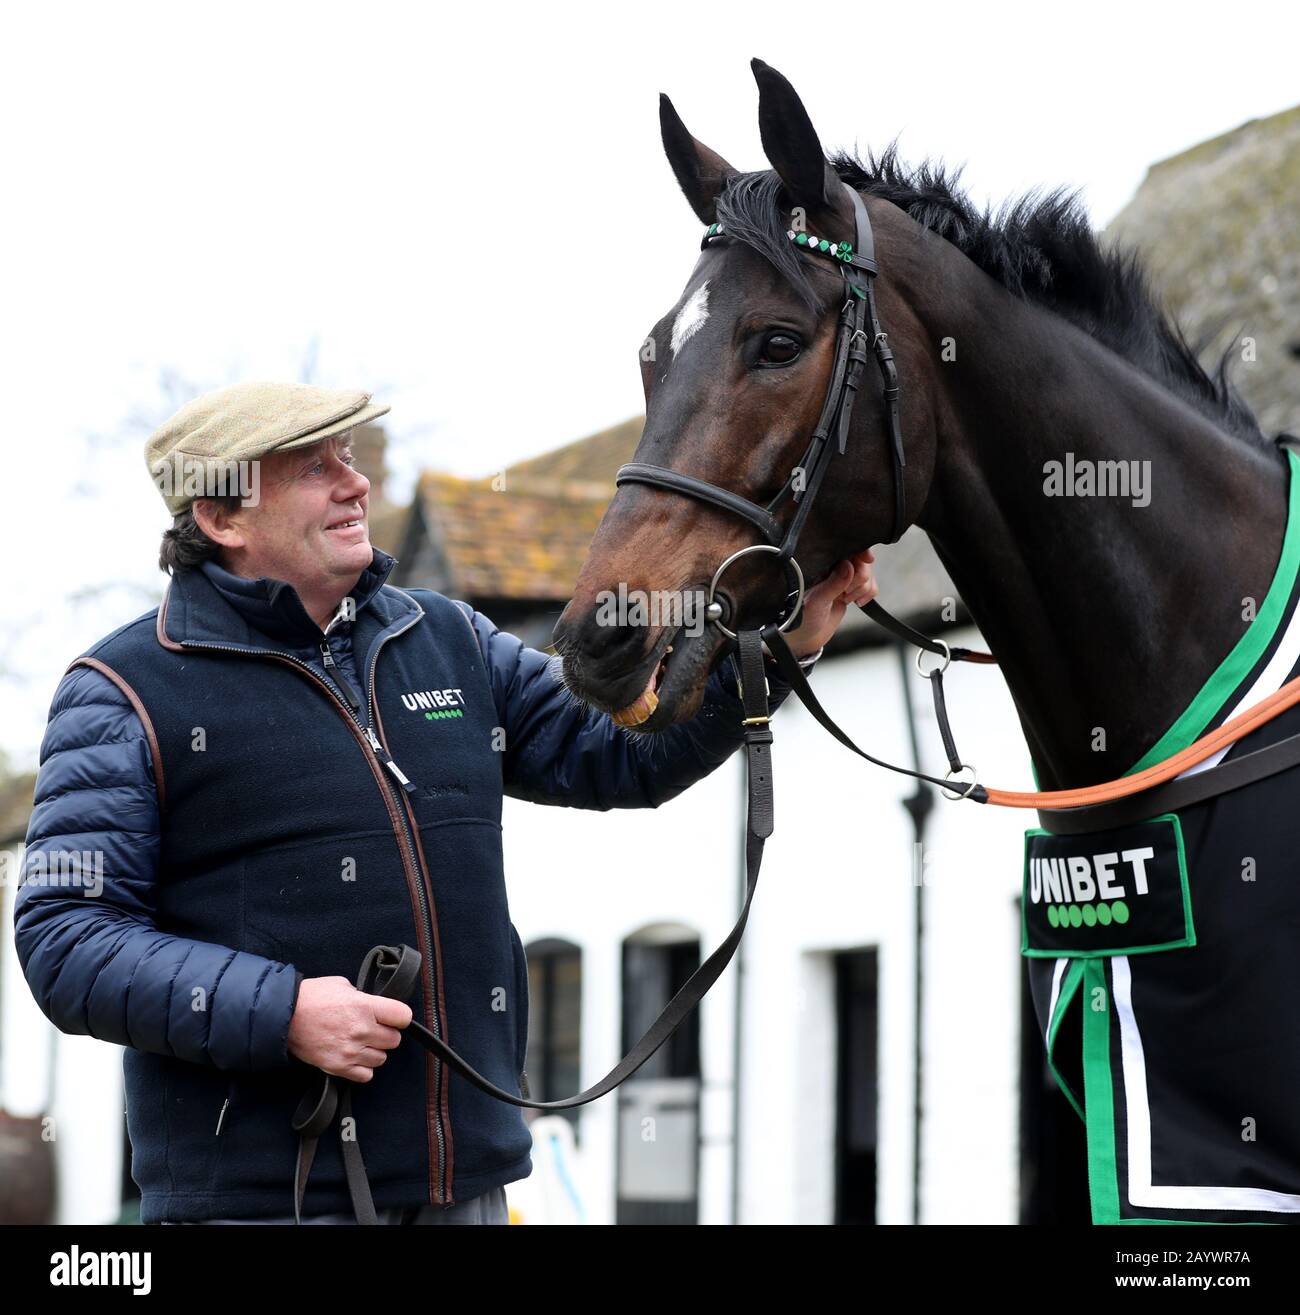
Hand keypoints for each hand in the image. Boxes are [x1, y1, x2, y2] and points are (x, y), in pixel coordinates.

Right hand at [287, 975, 412, 1081]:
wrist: (284, 1017)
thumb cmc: (312, 997)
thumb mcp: (343, 985)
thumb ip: (363, 997)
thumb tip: (374, 1006)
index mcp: (365, 1006)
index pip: (403, 1017)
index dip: (399, 1016)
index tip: (393, 1016)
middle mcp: (361, 1030)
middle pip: (394, 1040)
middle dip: (386, 1033)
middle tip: (373, 1029)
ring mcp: (350, 1051)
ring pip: (381, 1058)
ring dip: (374, 1051)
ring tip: (361, 1042)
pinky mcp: (338, 1067)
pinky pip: (366, 1075)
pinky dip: (363, 1068)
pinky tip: (355, 1057)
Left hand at [777, 549, 877, 658]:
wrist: (804, 637)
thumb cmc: (801, 618)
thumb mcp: (816, 601)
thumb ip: (833, 584)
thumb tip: (849, 567)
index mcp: (819, 565)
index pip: (844, 549)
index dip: (859, 551)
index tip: (867, 559)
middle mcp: (831, 568)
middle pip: (861, 561)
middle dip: (860, 577)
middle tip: (846, 593)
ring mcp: (842, 579)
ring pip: (867, 573)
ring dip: (863, 587)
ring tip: (847, 599)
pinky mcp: (849, 589)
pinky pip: (870, 585)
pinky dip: (869, 593)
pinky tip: (857, 602)